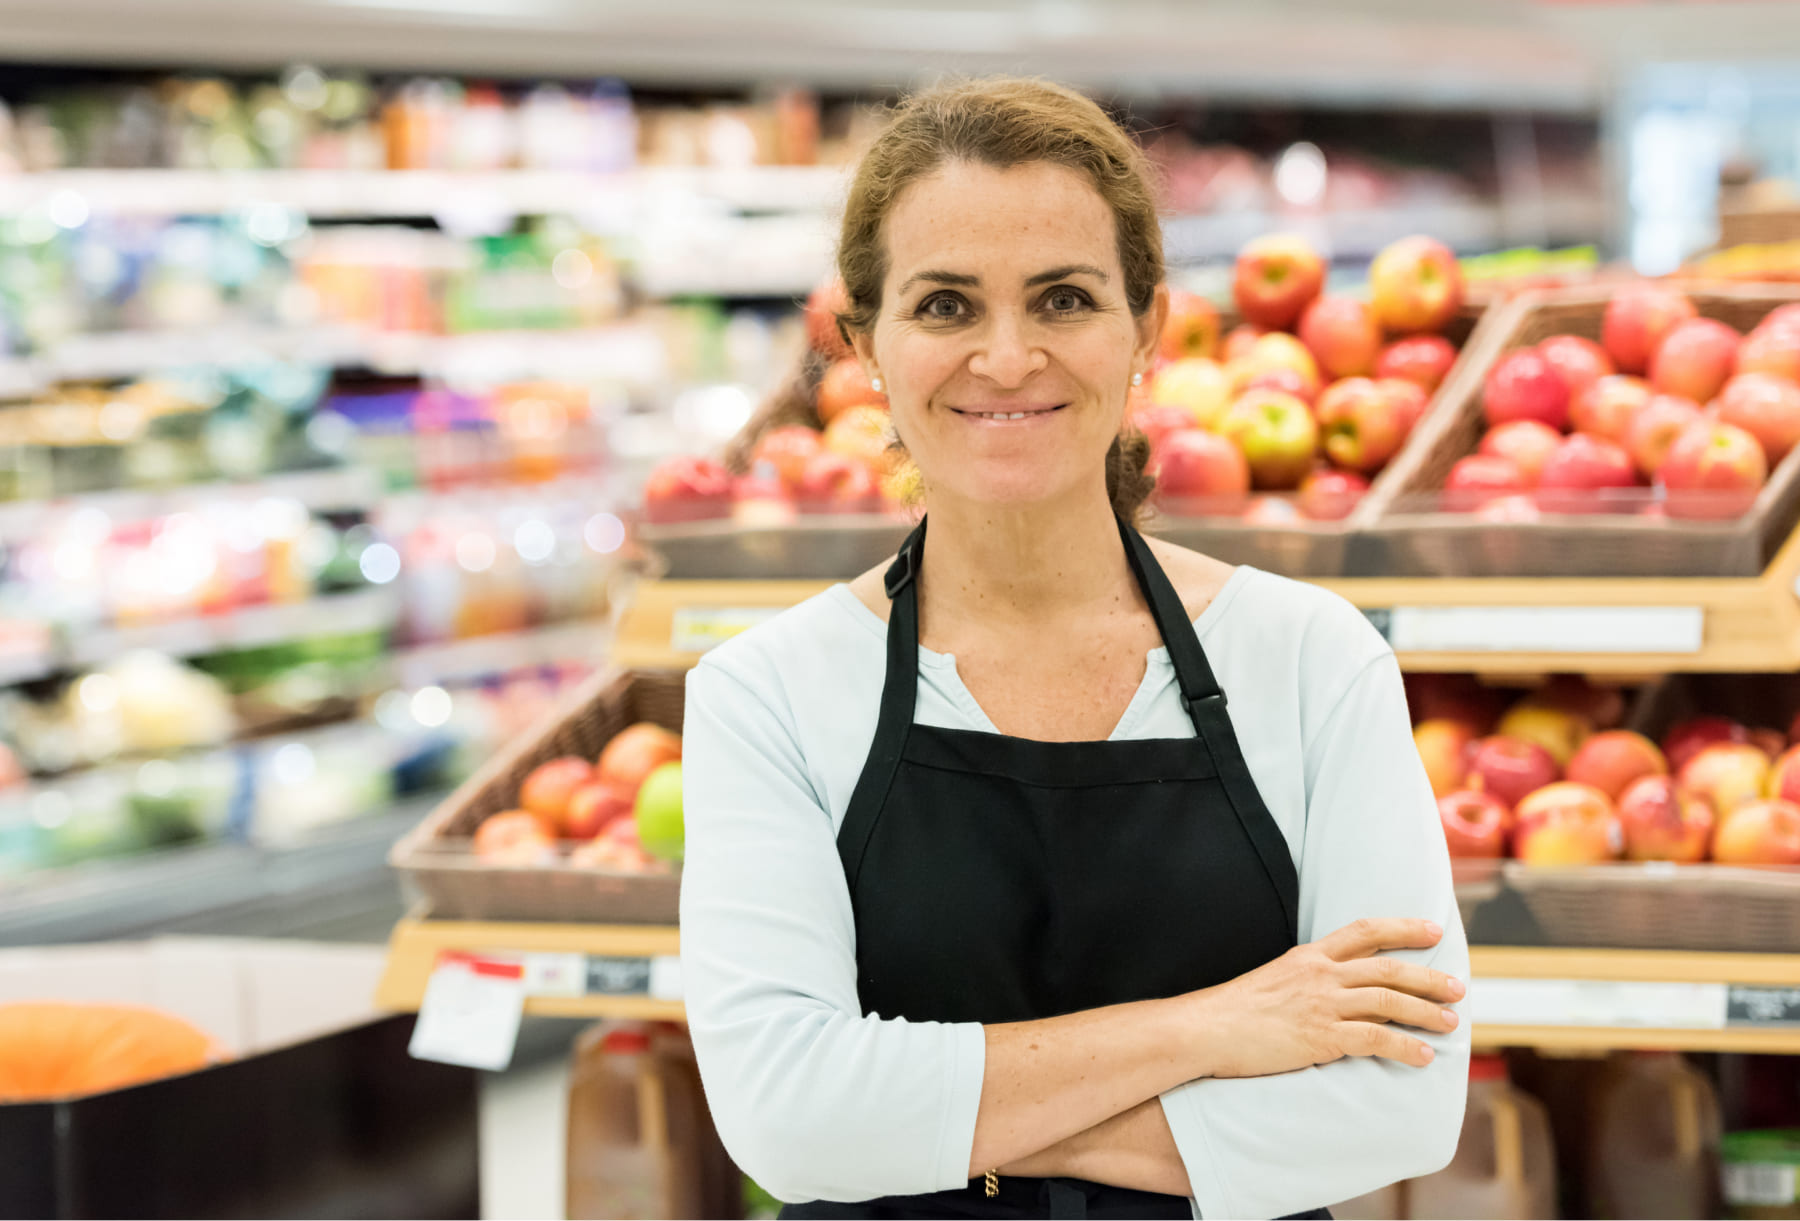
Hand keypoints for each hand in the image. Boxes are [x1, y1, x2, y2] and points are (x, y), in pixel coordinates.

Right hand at [1187, 918, 1462, 1079]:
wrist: (1206, 1028)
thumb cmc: (1233, 1010)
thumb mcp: (1273, 978)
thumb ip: (1305, 979)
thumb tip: (1330, 992)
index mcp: (1309, 956)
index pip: (1365, 932)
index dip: (1404, 929)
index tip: (1433, 930)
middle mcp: (1320, 974)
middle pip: (1388, 969)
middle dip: (1429, 978)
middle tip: (1458, 988)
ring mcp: (1322, 1005)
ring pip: (1389, 1003)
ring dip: (1426, 1013)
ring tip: (1450, 1023)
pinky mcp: (1321, 1037)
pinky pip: (1374, 1039)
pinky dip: (1404, 1047)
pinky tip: (1422, 1057)